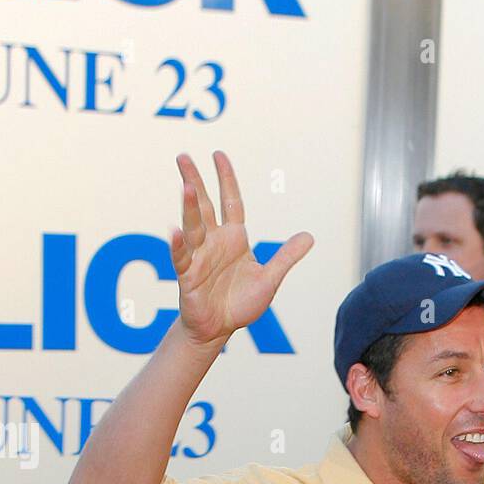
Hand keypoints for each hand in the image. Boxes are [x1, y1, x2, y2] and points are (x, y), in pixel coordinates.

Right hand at [170, 151, 313, 346]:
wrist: (220, 328)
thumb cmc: (240, 303)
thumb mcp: (270, 278)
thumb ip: (287, 257)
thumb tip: (309, 237)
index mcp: (234, 239)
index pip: (230, 202)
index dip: (226, 179)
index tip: (218, 155)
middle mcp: (214, 242)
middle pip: (204, 205)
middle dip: (194, 181)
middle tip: (183, 157)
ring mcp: (199, 257)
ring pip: (193, 227)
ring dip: (189, 207)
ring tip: (186, 186)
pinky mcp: (188, 276)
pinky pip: (181, 257)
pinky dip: (177, 245)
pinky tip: (174, 231)